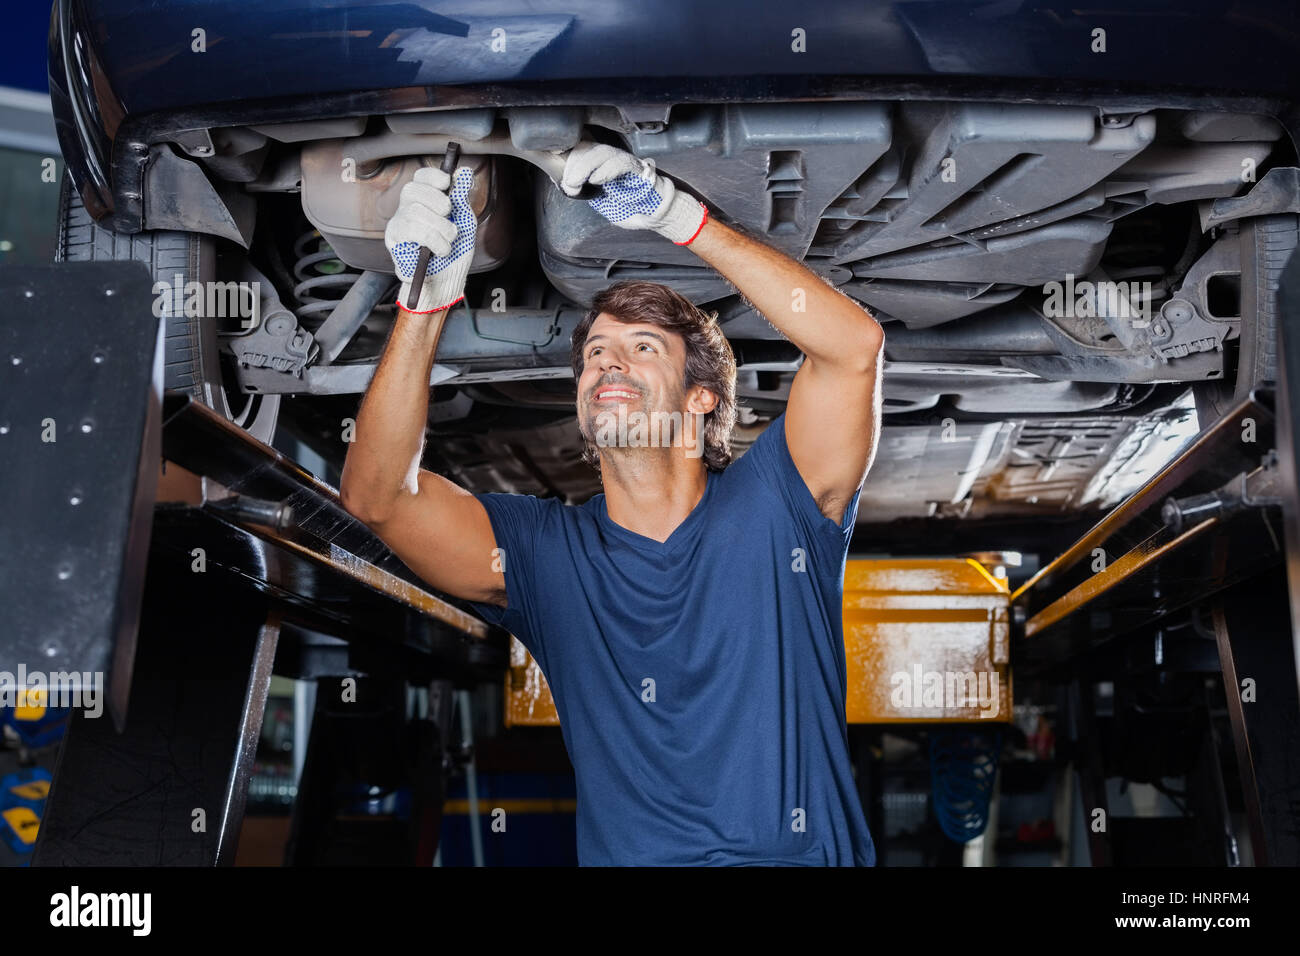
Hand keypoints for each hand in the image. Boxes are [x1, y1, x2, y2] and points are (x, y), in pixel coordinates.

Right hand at [385, 165, 477, 312]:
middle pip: (412, 190)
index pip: (420, 177)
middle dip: (438, 203)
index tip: (447, 184)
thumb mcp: (464, 220)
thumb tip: (465, 173)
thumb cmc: (454, 250)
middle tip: (450, 221)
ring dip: (440, 229)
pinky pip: (412, 231)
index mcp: (423, 200)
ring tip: (448, 243)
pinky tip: (440, 250)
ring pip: (415, 211)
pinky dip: (434, 241)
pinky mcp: (394, 240)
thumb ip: (462, 197)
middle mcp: (407, 208)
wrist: (448, 278)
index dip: (432, 176)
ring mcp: (398, 223)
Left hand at [560, 143, 706, 244]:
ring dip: (585, 166)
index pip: (583, 151)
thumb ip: (587, 192)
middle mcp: (614, 160)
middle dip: (574, 165)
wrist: (656, 215)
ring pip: (603, 152)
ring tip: (576, 182)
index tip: (560, 176)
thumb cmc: (631, 208)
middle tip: (568, 184)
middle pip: (590, 148)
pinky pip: (621, 163)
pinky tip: (597, 180)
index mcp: (603, 165)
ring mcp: (626, 163)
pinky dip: (606, 170)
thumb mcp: (602, 202)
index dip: (570, 159)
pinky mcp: (639, 169)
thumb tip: (567, 184)